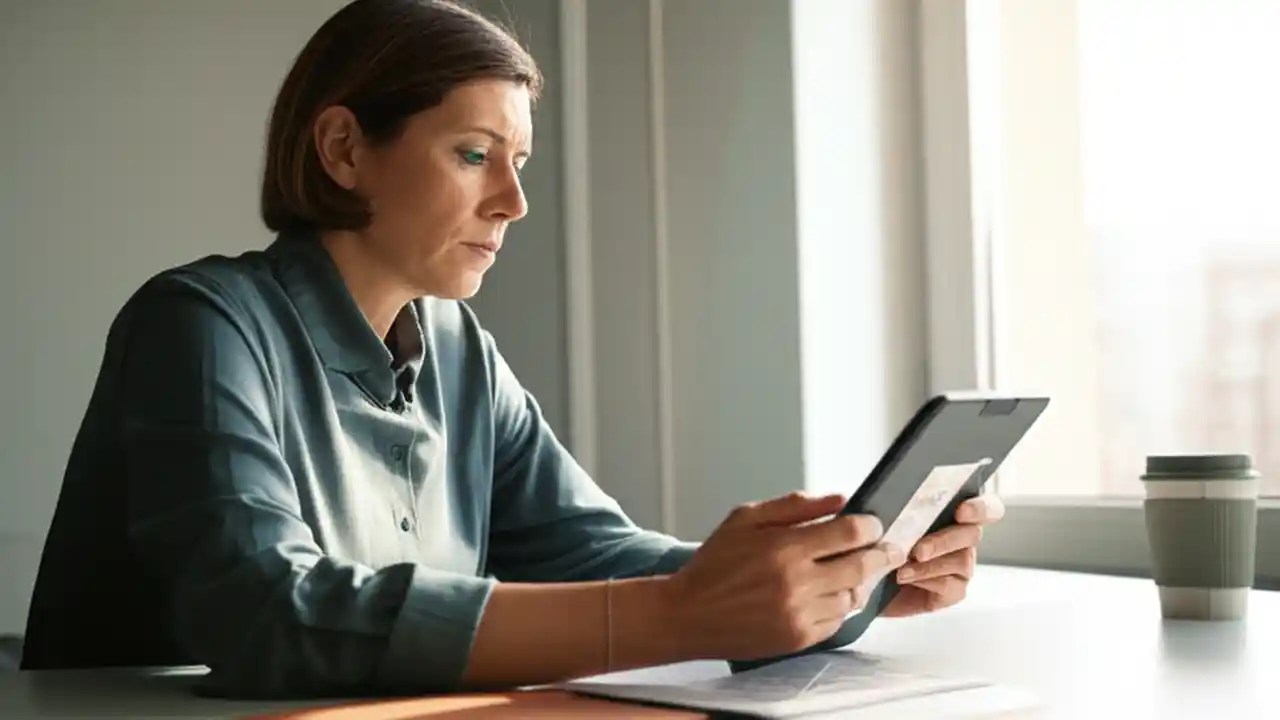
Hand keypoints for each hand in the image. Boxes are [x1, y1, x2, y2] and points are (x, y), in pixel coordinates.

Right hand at [662, 492, 906, 660]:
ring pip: (853, 596)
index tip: (874, 523)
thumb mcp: (745, 519)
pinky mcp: (799, 638)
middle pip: (861, 566)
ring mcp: (800, 614)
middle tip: (889, 548)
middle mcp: (796, 583)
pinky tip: (835, 593)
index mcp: (784, 548)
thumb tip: (840, 499)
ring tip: (859, 570)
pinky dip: (842, 605)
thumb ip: (795, 506)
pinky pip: (838, 621)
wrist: (689, 614)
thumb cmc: (715, 563)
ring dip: (862, 581)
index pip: (849, 534)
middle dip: (880, 554)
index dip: (869, 526)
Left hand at [880, 494, 1005, 617]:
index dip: (980, 508)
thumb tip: (898, 499)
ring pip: (962, 561)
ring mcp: (962, 566)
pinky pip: (951, 586)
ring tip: (902, 568)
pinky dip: (927, 581)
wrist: (867, 577)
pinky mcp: (953, 590)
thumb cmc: (879, 540)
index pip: (987, 507)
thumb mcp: (884, 519)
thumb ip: (899, 508)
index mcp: (954, 511)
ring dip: (931, 565)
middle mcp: (963, 538)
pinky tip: (905, 578)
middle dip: (945, 541)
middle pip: (973, 534)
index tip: (961, 512)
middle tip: (918, 550)